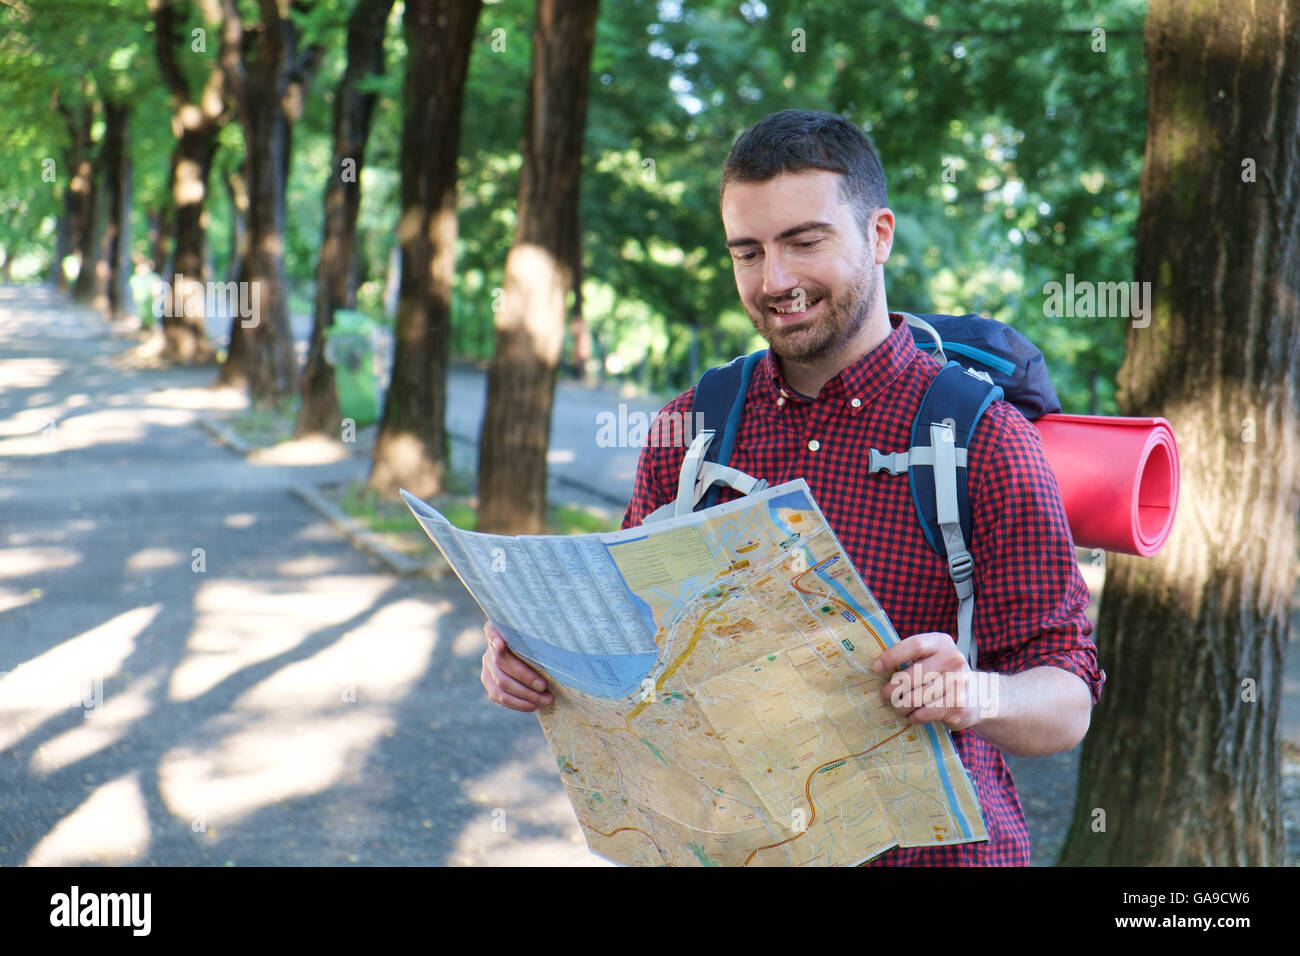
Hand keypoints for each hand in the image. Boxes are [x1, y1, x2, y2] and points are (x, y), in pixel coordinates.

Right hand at [480, 621, 552, 711]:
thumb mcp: (540, 639)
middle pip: (502, 663)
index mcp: (499, 631)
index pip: (493, 632)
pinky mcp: (489, 684)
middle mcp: (490, 649)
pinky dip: (519, 703)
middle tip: (544, 687)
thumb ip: (539, 639)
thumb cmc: (542, 646)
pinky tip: (534, 705)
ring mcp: (487, 667)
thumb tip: (554, 642)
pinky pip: (500, 698)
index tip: (500, 643)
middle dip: (525, 677)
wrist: (535, 660)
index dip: (494, 638)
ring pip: (501, 685)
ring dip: (525, 695)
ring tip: (545, 700)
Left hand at [873, 631, 987, 732]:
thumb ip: (912, 657)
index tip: (876, 668)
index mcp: (942, 643)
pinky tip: (911, 715)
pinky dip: (912, 716)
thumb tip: (877, 667)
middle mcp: (953, 660)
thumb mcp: (934, 656)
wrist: (981, 696)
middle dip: (891, 689)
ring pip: (914, 698)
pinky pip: (923, 713)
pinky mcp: (958, 706)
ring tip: (898, 707)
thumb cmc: (944, 674)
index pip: (914, 645)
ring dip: (900, 706)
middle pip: (910, 676)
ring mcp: (957, 683)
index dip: (892, 656)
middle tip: (884, 696)